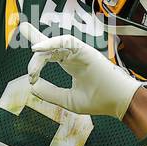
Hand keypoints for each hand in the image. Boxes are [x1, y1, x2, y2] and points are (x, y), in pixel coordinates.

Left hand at [19, 21, 139, 119]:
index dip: (37, 48)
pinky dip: (51, 43)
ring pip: (55, 45)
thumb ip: (51, 92)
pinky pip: (66, 42)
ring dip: (41, 53)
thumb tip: (32, 86)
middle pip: (50, 44)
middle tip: (30, 73)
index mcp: (71, 64)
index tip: (27, 57)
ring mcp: (80, 52)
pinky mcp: (85, 51)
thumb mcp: (68, 99)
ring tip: (33, 69)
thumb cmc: (99, 101)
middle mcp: (74, 55)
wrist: (119, 103)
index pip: (50, 52)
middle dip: (35, 42)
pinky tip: (38, 49)